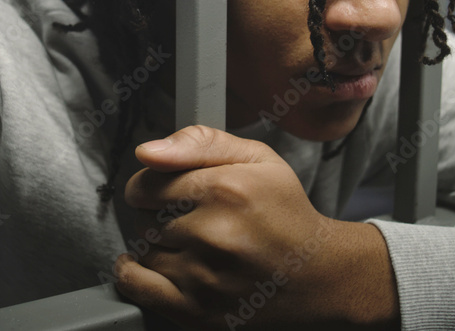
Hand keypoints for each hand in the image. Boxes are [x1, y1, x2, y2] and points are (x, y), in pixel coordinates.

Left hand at [114, 125, 398, 329]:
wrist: (321, 275)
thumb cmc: (286, 213)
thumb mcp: (257, 158)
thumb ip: (199, 142)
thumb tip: (147, 151)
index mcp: (225, 189)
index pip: (145, 185)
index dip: (152, 186)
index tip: (167, 192)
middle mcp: (212, 234)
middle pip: (143, 219)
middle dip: (158, 215)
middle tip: (190, 218)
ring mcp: (204, 277)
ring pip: (144, 251)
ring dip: (157, 245)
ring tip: (191, 243)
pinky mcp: (198, 311)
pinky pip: (137, 287)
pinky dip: (132, 274)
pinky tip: (147, 264)